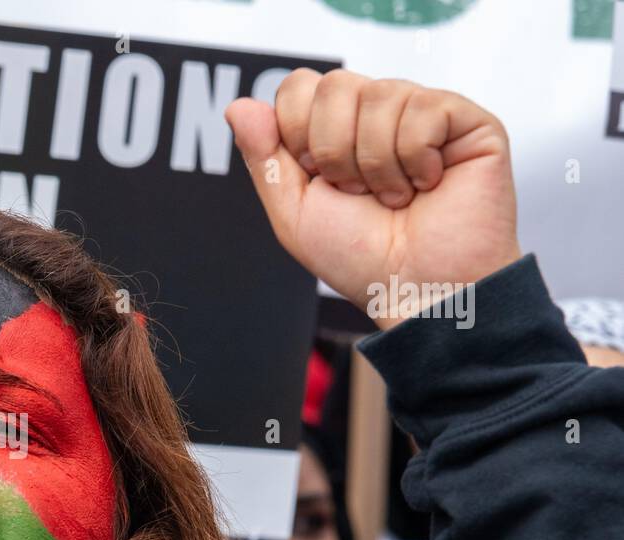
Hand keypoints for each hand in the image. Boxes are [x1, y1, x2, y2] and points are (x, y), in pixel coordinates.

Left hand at [225, 70, 521, 328]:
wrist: (415, 290)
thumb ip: (264, 158)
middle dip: (334, 152)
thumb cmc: (359, 258)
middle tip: (357, 193)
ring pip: (379, 95)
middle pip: (334, 84)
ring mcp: (423, 111)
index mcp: (335, 128)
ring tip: (394, 198)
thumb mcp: (293, 214)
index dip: (297, 132)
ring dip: (375, 166)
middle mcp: (377, 112)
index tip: (316, 178)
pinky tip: (427, 186)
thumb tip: (239, 106)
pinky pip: (424, 109)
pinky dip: (415, 161)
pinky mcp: (467, 120)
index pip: (299, 86)